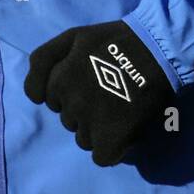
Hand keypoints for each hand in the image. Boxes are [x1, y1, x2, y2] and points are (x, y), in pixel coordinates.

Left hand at [24, 19, 175, 166]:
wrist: (158, 48)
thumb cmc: (116, 41)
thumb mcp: (72, 37)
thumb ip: (44, 59)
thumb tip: (36, 95)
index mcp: (59, 79)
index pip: (44, 98)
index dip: (62, 92)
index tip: (83, 84)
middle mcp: (70, 102)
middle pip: (67, 119)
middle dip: (82, 110)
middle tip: (107, 94)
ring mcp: (90, 122)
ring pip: (83, 139)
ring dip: (97, 130)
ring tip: (118, 111)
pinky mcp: (111, 140)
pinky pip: (101, 156)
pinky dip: (113, 148)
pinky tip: (125, 131)